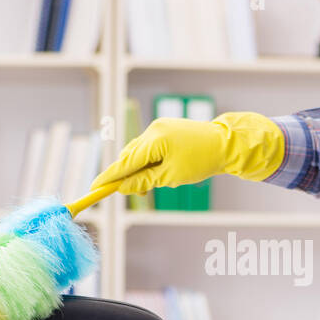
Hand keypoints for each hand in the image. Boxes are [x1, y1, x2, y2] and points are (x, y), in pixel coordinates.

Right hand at [89, 111, 284, 195]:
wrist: (226, 143)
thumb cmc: (201, 161)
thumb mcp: (170, 176)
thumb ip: (143, 181)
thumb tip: (123, 187)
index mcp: (154, 140)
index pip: (124, 162)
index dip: (108, 177)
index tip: (93, 188)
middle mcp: (153, 130)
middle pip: (129, 156)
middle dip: (126, 176)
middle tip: (128, 193)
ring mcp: (159, 127)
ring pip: (138, 151)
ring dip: (138, 169)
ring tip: (148, 186)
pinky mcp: (165, 128)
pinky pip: (149, 146)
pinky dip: (147, 160)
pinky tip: (154, 172)